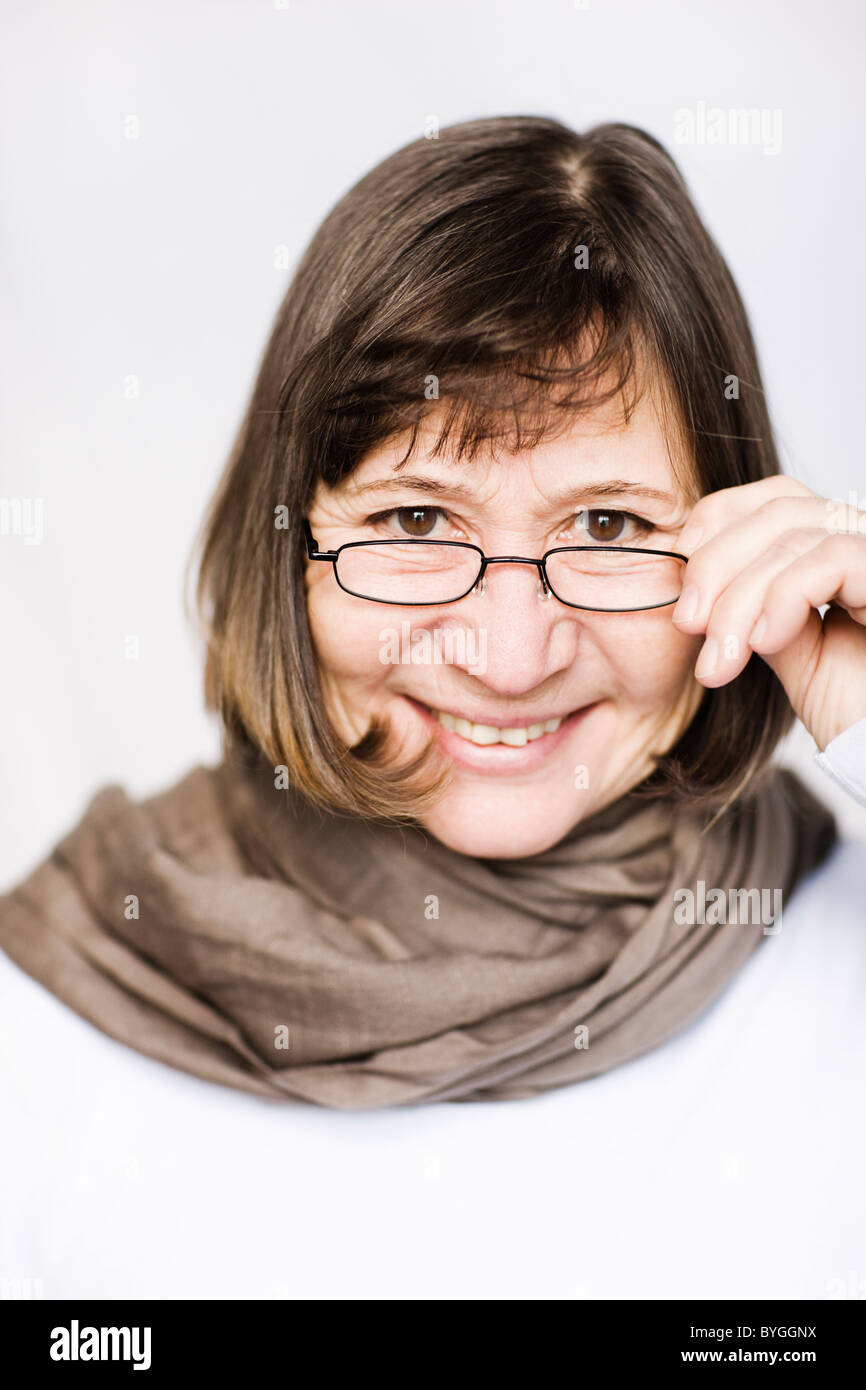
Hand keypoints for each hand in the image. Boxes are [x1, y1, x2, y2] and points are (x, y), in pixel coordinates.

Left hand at [671, 476, 865, 751]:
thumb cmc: (853, 713)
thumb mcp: (786, 648)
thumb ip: (754, 603)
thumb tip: (700, 581)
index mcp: (843, 550)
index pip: (776, 497)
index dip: (718, 523)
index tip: (684, 583)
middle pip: (778, 507)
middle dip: (716, 565)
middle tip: (687, 623)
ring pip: (795, 534)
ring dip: (740, 598)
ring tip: (722, 657)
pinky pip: (831, 558)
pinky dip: (783, 597)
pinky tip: (764, 643)